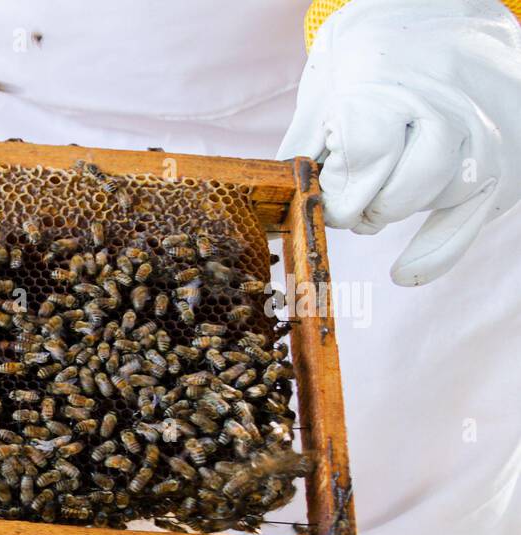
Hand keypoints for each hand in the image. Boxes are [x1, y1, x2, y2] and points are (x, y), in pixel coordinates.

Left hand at [277, 0, 520, 285]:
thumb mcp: (325, 93)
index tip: (326, 195)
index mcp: (390, 91)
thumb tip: (274, 204)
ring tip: (385, 193)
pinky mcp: (503, 162)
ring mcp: (482, 135)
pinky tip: (403, 271)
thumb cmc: (370, 67)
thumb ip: (302, 148)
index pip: (365, 162)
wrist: (440, 22)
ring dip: (403, 209)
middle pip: (404, 189)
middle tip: (353, 203)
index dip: (339, 192)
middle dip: (367, 208)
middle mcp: (445, 111)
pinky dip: (436, 252)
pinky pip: (473, 218)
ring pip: (443, 196)